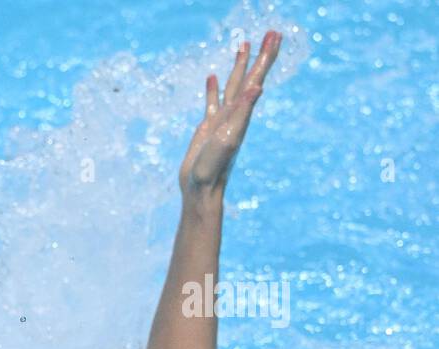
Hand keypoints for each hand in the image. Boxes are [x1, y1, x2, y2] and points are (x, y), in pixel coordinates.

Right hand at [179, 30, 281, 197]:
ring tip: (242, 45)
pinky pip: (213, 101)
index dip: (266, 57)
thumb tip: (256, 87)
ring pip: (232, 85)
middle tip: (270, 32)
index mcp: (242, 113)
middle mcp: (235, 112)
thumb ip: (241, 113)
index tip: (275, 35)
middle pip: (249, 77)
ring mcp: (222, 119)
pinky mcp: (207, 126)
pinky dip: (213, 88)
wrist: (200, 188)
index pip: (256, 78)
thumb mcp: (228, 138)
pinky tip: (212, 78)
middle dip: (259, 55)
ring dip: (238, 66)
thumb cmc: (214, 167)